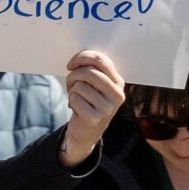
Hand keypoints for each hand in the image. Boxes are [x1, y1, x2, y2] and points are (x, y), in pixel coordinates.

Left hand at [61, 50, 124, 164]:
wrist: (86, 132)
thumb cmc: (88, 102)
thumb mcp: (95, 85)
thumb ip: (92, 70)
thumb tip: (78, 60)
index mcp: (118, 82)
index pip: (101, 61)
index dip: (82, 57)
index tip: (71, 64)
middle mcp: (117, 94)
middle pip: (89, 72)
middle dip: (74, 75)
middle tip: (70, 82)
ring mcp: (108, 108)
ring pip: (80, 86)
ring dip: (72, 90)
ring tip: (75, 97)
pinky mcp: (95, 118)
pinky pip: (75, 100)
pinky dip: (71, 102)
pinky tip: (76, 108)